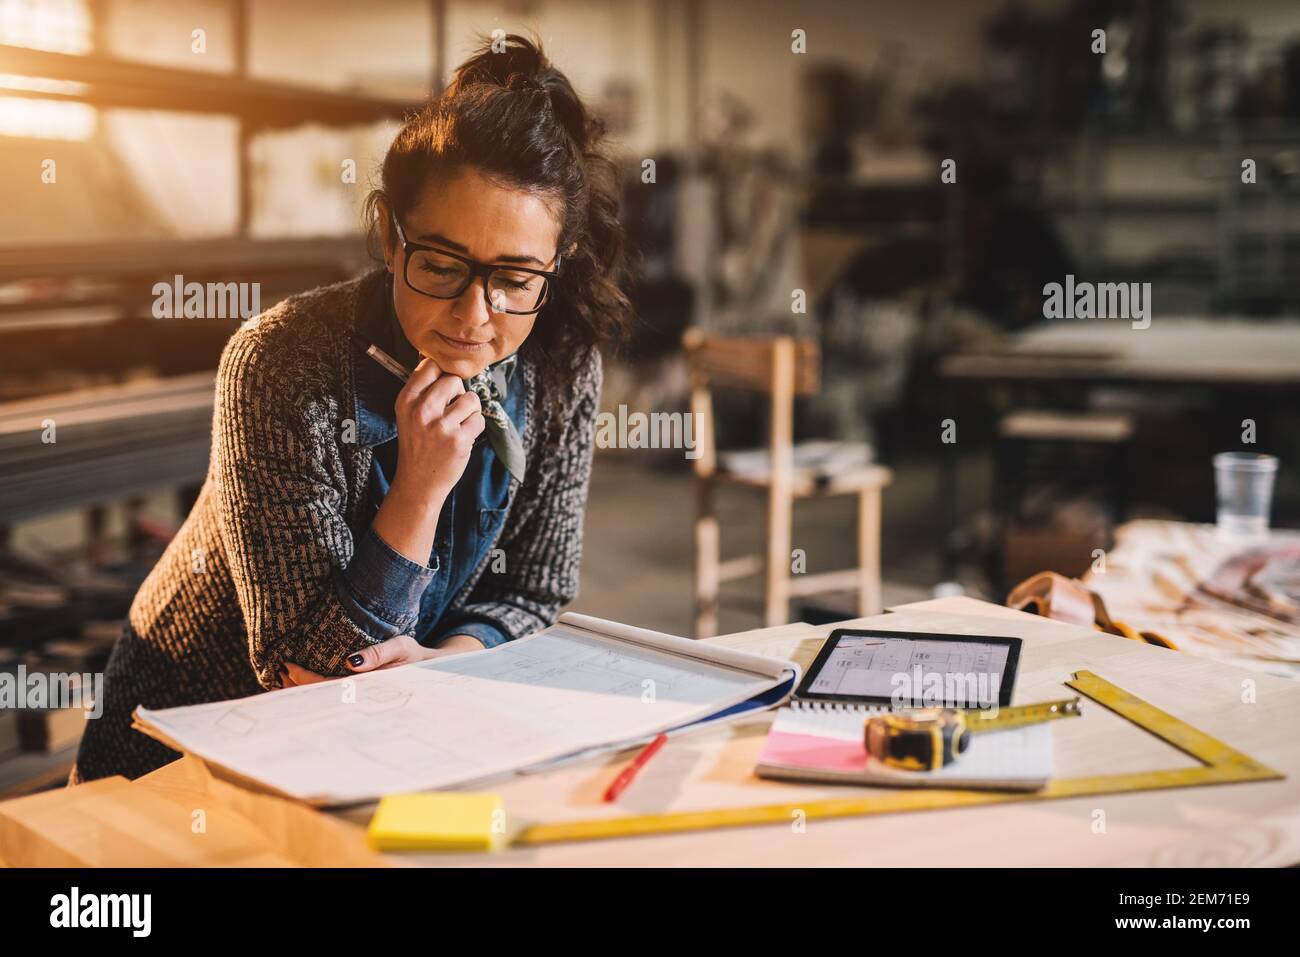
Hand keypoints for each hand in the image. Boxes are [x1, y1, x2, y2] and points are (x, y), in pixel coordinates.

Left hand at [278, 634, 483, 685]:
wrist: (439, 674)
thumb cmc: (418, 659)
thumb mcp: (402, 648)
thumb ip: (378, 655)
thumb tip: (350, 663)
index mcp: (368, 687)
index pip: (328, 685)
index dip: (306, 678)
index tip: (287, 667)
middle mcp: (362, 696)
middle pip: (323, 695)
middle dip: (300, 687)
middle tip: (280, 674)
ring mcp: (363, 698)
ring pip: (328, 697)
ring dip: (307, 689)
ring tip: (287, 679)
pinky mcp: (365, 695)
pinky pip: (337, 694)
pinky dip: (320, 689)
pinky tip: (308, 684)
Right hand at [372, 356, 484, 564]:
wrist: (418, 483)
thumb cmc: (418, 445)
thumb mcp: (408, 414)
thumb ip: (423, 389)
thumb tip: (444, 362)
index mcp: (406, 400)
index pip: (430, 366)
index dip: (443, 373)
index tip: (444, 388)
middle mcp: (421, 410)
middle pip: (454, 380)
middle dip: (458, 394)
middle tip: (451, 412)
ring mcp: (440, 426)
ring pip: (471, 399)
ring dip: (469, 411)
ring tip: (457, 425)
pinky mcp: (458, 440)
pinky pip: (479, 419)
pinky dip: (476, 427)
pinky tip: (462, 438)